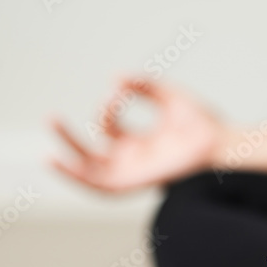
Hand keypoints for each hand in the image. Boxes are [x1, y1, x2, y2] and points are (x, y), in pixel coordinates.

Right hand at [48, 77, 225, 192]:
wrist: (220, 143)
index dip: (107, 106)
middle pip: (92, 154)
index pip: (110, 128)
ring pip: (91, 175)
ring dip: (68, 164)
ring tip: (46, 150)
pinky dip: (78, 178)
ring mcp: (134, 173)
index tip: (119, 91)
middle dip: (70, 138)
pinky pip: (100, 188)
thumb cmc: (204, 124)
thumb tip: (116, 78)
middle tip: (50, 118)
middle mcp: (135, 161)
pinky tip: (61, 163)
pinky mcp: (135, 182)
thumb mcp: (168, 96)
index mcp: (142, 143)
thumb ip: (143, 85)